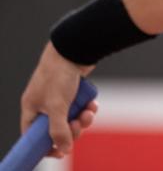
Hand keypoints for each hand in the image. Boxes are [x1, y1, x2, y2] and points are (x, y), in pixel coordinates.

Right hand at [20, 42, 96, 158]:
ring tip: (89, 113)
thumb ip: (58, 130)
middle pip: (56, 128)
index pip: (32, 135)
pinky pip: (80, 106)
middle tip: (79, 124)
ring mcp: (59, 96)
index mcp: (31, 107)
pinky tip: (93, 104)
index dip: (44, 145)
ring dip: (82, 119)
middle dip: (70, 129)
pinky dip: (87, 108)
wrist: (75, 48)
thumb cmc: (59, 75)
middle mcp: (43, 102)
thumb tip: (64, 150)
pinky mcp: (73, 90)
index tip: (60, 152)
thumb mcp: (57, 106)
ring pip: (71, 117)